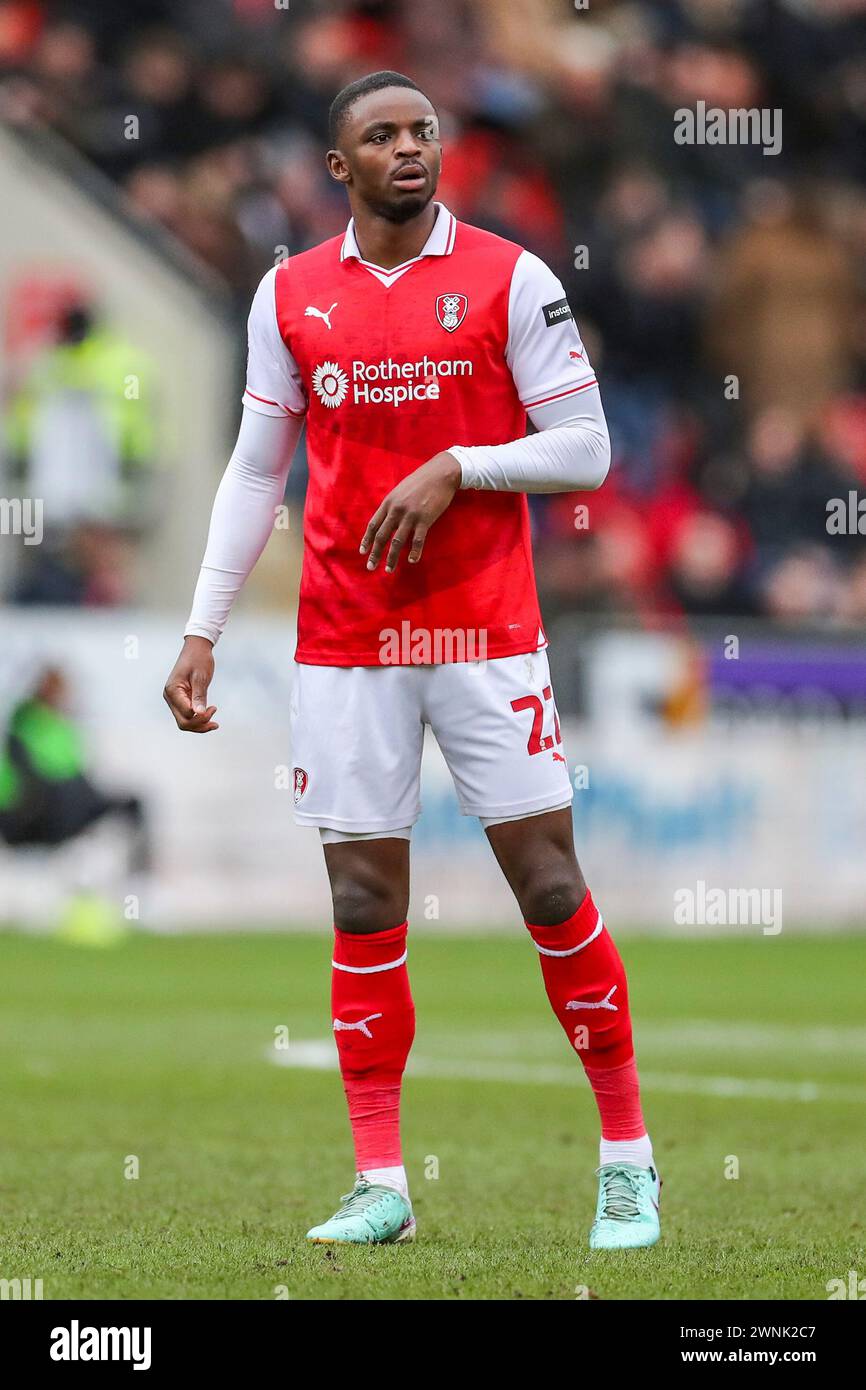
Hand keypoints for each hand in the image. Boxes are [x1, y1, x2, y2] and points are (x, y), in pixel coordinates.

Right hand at [163, 636, 218, 731]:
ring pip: (184, 721)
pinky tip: (209, 716)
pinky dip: (198, 718)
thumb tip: (199, 713)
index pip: (186, 714)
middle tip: (215, 723)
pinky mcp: (181, 699)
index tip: (214, 708)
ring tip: (214, 724)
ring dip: (199, 725)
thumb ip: (199, 695)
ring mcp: (174, 699)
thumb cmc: (199, 659)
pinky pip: (187, 715)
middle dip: (199, 725)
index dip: (200, 717)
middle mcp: (170, 697)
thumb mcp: (201, 677)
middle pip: (183, 722)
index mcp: (172, 690)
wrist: (197, 648)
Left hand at [360, 450, 461, 572]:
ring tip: (389, 569)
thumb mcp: (400, 491)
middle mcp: (396, 510)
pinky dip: (414, 552)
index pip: (373, 524)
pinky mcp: (425, 520)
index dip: (367, 540)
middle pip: (382, 536)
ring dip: (392, 558)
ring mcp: (410, 515)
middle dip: (375, 553)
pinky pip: (417, 540)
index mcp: (389, 502)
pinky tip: (412, 561)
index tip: (362, 552)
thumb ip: (392, 506)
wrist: (440, 474)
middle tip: (371, 567)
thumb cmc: (421, 481)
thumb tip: (386, 520)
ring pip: (397, 541)